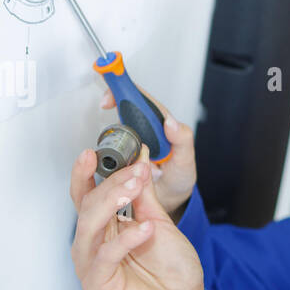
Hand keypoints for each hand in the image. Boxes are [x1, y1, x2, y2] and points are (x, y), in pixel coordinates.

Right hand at [69, 143, 207, 289]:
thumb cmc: (170, 269)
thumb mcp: (159, 222)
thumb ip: (145, 194)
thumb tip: (140, 159)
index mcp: (103, 228)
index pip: (85, 195)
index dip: (85, 173)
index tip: (93, 151)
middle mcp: (92, 244)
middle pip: (87, 205)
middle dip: (110, 182)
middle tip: (135, 169)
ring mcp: (92, 265)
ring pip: (89, 226)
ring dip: (111, 202)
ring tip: (135, 187)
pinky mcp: (99, 285)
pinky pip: (105, 257)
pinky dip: (125, 239)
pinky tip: (145, 228)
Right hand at [98, 86, 195, 217]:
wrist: (171, 199)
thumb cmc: (180, 177)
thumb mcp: (186, 160)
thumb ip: (182, 140)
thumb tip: (170, 122)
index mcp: (162, 125)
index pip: (144, 99)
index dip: (129, 90)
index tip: (119, 93)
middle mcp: (147, 129)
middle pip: (127, 105)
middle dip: (114, 99)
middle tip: (105, 105)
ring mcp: (134, 141)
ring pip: (117, 124)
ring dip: (109, 125)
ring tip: (106, 131)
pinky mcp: (125, 154)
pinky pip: (112, 145)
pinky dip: (105, 146)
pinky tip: (104, 151)